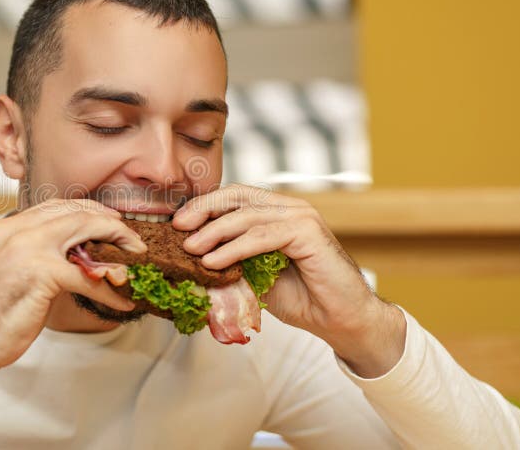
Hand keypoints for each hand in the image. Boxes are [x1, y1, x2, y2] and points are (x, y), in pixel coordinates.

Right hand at [0, 199, 146, 390]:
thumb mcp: (13, 269)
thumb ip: (38, 252)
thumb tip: (80, 252)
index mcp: (8, 226)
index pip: (56, 206)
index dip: (89, 210)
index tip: (111, 221)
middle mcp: (16, 230)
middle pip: (75, 213)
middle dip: (110, 224)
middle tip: (132, 240)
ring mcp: (28, 248)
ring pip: (84, 230)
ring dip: (117, 242)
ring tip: (136, 257)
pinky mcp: (41, 273)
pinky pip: (87, 276)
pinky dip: (109, 289)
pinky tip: (121, 301)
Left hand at [173, 185, 404, 377]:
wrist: (342, 321)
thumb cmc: (302, 299)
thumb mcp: (255, 277)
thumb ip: (230, 262)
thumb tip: (191, 260)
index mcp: (277, 212)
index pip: (234, 197)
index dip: (204, 205)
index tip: (177, 222)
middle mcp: (290, 208)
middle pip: (238, 197)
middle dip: (203, 210)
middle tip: (178, 228)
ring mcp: (302, 217)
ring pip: (247, 216)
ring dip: (214, 232)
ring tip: (190, 249)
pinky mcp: (309, 233)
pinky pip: (263, 236)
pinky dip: (235, 248)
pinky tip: (214, 261)